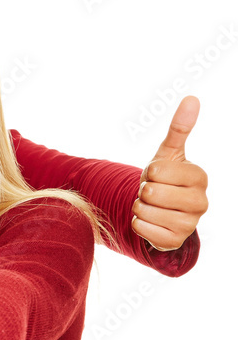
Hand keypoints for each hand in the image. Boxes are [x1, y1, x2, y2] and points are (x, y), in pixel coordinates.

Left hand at [132, 96, 207, 250]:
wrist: (161, 211)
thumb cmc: (165, 178)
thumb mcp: (168, 154)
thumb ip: (179, 128)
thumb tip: (191, 98)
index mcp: (199, 177)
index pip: (159, 171)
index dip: (149, 172)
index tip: (157, 175)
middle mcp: (201, 202)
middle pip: (151, 193)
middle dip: (143, 191)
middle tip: (151, 192)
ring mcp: (190, 224)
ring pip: (145, 212)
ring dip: (139, 208)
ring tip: (149, 205)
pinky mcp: (175, 241)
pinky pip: (142, 229)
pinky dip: (137, 224)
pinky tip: (148, 220)